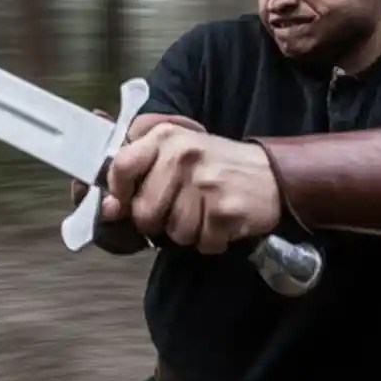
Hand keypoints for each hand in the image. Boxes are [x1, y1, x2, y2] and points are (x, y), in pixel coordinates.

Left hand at [102, 120, 280, 253]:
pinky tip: (221, 222)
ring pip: (173, 232)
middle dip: (159, 221)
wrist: (272, 173)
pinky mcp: (225, 209)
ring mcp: (205, 182)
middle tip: (181, 209)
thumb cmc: (216, 166)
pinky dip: (211, 241)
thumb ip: (139, 175)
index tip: (126, 203)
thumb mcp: (177, 152)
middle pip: (144, 212)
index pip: (121, 166)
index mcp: (165, 137)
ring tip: (206, 212)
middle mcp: (182, 156)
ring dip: (189, 232)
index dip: (118, 193)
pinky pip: (202, 242)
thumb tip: (109, 209)